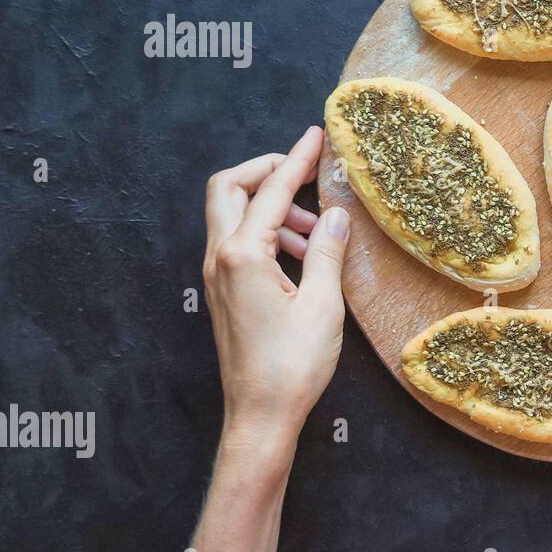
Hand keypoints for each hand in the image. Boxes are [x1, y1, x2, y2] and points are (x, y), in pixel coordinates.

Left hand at [203, 126, 348, 449]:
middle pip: (230, 187)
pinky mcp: (222, 292)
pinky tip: (302, 256)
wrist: (260, 415)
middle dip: (266, 170)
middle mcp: (219, 259)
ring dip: (271, 206)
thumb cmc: (292, 366)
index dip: (297, 160)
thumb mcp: (323, 305)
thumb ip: (327, 252)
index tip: (316, 136)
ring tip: (315, 229)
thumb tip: (335, 214)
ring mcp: (216, 276)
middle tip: (305, 172)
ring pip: (232, 215)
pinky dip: (267, 233)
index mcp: (242, 256)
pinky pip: (238, 243)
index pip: (271, 190)